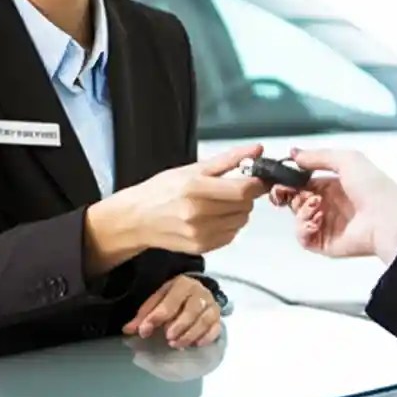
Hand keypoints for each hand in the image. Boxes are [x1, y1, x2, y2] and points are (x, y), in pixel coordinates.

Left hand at [122, 275, 220, 347]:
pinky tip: (195, 344)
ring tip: (177, 344)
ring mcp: (211, 304)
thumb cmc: (172, 298)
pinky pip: (216, 328)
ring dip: (190, 334)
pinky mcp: (218, 317)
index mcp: (181, 284)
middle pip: (192, 310)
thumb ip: (143, 316)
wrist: (194, 292)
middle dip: (179, 326)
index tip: (144, 331)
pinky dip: (206, 337)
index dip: (156, 317)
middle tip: (168, 338)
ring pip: (204, 319)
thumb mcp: (157, 301)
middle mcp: (199, 291)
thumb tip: (127, 330)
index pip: (170, 301)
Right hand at [126, 143, 268, 254]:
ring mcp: (200, 233)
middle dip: (247, 196)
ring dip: (239, 211)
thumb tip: (257, 149)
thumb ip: (229, 159)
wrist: (137, 218)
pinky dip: (229, 225)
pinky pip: (231, 235)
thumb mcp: (193, 168)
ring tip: (221, 203)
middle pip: (245, 206)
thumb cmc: (162, 190)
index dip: (257, 184)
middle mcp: (197, 213)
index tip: (258, 178)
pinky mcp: (201, 247)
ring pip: (241, 221)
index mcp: (195, 188)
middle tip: (236, 188)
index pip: (242, 190)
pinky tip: (214, 217)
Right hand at [269, 148, 396, 261]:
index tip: (278, 178)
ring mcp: (326, 225)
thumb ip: (317, 156)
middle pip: (295, 200)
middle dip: (287, 195)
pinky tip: (316, 220)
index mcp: (333, 185)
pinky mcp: (325, 244)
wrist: (387, 219)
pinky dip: (303, 228)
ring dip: (300, 210)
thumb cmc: (372, 187)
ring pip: (297, 218)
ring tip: (315, 206)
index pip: (302, 182)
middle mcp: (328, 205)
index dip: (288, 180)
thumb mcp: (346, 160)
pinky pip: (304, 237)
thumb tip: (293, 153)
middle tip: (285, 193)